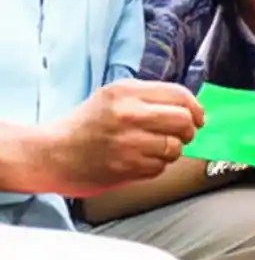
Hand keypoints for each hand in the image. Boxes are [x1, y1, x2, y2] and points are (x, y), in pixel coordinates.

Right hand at [44, 80, 203, 196]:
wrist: (50, 153)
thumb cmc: (85, 125)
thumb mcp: (113, 97)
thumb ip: (149, 97)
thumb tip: (190, 107)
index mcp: (126, 92)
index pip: (180, 96)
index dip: (196, 108)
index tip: (198, 118)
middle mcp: (128, 114)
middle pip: (184, 121)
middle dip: (189, 131)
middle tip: (181, 135)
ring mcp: (127, 142)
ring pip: (175, 147)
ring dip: (171, 151)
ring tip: (154, 149)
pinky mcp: (125, 167)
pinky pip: (160, 167)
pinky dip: (156, 166)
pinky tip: (139, 161)